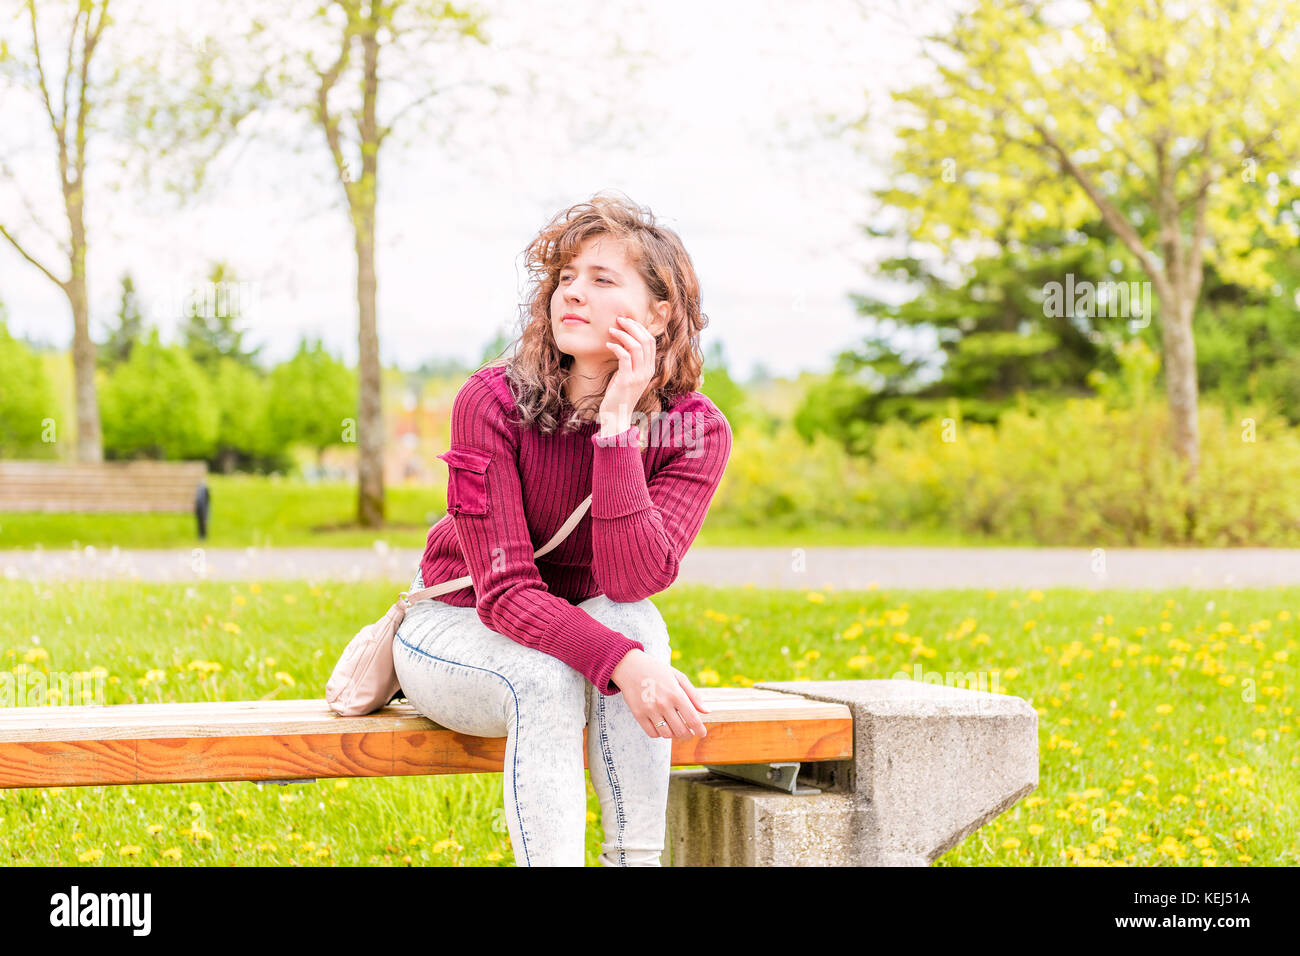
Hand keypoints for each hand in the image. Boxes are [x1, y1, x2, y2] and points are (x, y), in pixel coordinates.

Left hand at [599, 315, 656, 433]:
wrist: (616, 416)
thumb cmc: (619, 394)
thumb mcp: (628, 375)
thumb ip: (630, 361)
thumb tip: (623, 342)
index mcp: (650, 368)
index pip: (650, 341)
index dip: (639, 327)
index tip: (626, 321)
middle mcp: (647, 371)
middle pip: (645, 340)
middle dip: (632, 326)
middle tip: (619, 320)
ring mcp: (638, 376)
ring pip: (636, 346)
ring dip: (622, 334)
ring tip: (611, 330)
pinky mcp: (626, 380)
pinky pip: (624, 357)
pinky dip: (616, 347)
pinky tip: (608, 345)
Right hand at [610, 649, 710, 739]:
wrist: (630, 666)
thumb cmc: (657, 671)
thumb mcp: (678, 677)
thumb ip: (694, 695)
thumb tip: (707, 711)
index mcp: (676, 693)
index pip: (692, 719)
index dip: (700, 730)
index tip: (702, 734)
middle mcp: (663, 703)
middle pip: (681, 731)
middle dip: (688, 735)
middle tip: (689, 733)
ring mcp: (650, 710)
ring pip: (667, 734)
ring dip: (674, 735)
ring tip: (675, 728)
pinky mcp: (638, 714)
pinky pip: (652, 733)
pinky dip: (659, 734)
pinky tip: (662, 726)